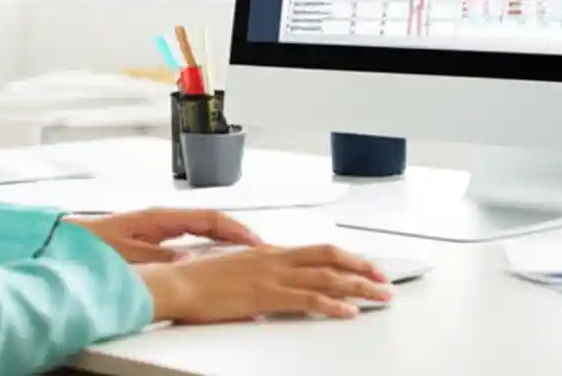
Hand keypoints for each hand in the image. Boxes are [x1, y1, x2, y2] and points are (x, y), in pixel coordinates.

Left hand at [65, 208, 261, 263]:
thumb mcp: (128, 254)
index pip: (208, 218)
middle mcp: (161, 219)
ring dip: (222, 240)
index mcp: (160, 218)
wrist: (65, 241)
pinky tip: (211, 259)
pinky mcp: (151, 237)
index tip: (254, 242)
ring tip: (243, 254)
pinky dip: (206, 246)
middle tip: (259, 249)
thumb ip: (159, 257)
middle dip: (235, 234)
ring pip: (200, 230)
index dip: (234, 230)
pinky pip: (188, 239)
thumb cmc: (91, 245)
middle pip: (209, 222)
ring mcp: (157, 227)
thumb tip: (190, 261)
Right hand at [138, 244, 391, 322]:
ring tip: (379, 296)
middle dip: (362, 268)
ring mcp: (272, 275)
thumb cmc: (198, 280)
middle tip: (383, 280)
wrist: (178, 283)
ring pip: (327, 276)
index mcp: (268, 252)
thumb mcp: (234, 272)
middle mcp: (275, 258)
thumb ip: (257, 276)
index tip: (363, 267)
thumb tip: (272, 287)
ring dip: (358, 287)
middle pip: (330, 257)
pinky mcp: (266, 295)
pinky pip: (308, 298)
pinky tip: (349, 311)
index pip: (316, 251)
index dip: (345, 258)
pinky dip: (333, 304)